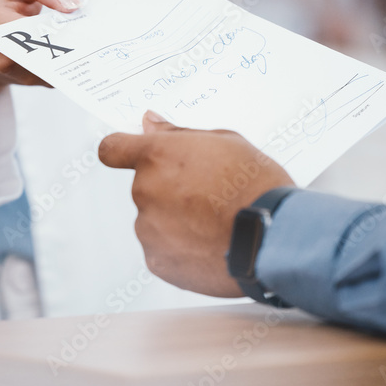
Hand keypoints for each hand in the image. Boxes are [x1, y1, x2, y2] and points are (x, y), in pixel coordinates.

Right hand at [0, 0, 79, 121]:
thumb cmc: (1, 7)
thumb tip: (72, 3)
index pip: (30, 27)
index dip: (56, 22)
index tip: (76, 12)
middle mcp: (6, 57)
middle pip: (50, 50)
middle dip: (73, 36)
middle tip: (92, 23)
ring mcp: (22, 74)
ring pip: (60, 63)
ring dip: (77, 47)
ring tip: (89, 30)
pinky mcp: (38, 81)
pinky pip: (62, 69)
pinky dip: (73, 54)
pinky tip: (80, 40)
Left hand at [99, 111, 294, 297]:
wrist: (273, 238)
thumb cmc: (256, 188)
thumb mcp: (226, 142)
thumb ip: (178, 133)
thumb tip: (151, 124)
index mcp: (157, 157)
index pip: (113, 148)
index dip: (120, 150)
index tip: (127, 154)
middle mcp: (145, 191)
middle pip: (145, 187)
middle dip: (169, 189)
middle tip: (207, 194)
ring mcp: (149, 229)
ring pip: (154, 220)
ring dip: (175, 220)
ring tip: (214, 223)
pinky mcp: (158, 261)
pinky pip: (162, 249)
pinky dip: (181, 247)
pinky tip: (210, 244)